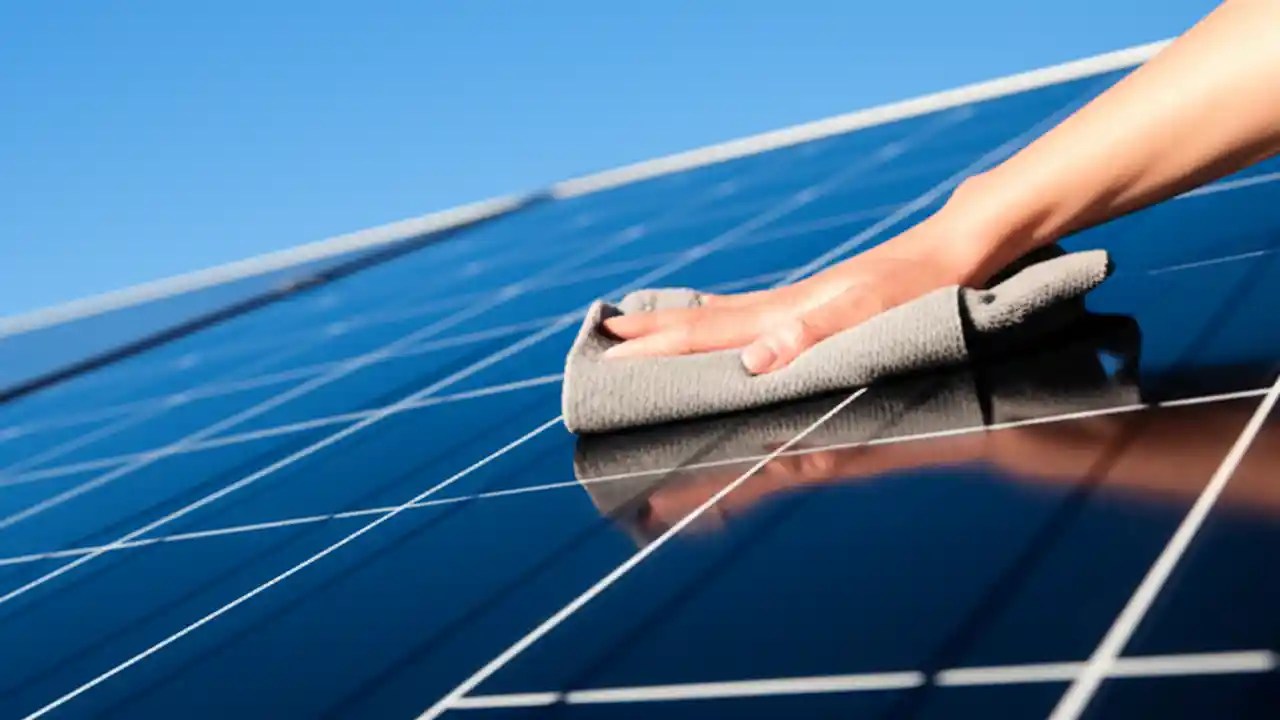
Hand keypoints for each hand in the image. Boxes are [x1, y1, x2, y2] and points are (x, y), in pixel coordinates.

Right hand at [602, 214, 992, 373]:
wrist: (956, 252)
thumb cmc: (921, 288)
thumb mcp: (872, 315)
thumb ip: (813, 335)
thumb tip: (754, 363)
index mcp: (786, 315)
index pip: (706, 332)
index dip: (658, 345)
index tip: (611, 349)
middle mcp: (782, 311)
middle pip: (702, 324)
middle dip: (652, 336)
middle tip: (603, 337)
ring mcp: (797, 310)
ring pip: (720, 321)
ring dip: (676, 330)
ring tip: (639, 331)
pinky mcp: (816, 311)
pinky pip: (747, 321)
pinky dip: (716, 326)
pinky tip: (719, 328)